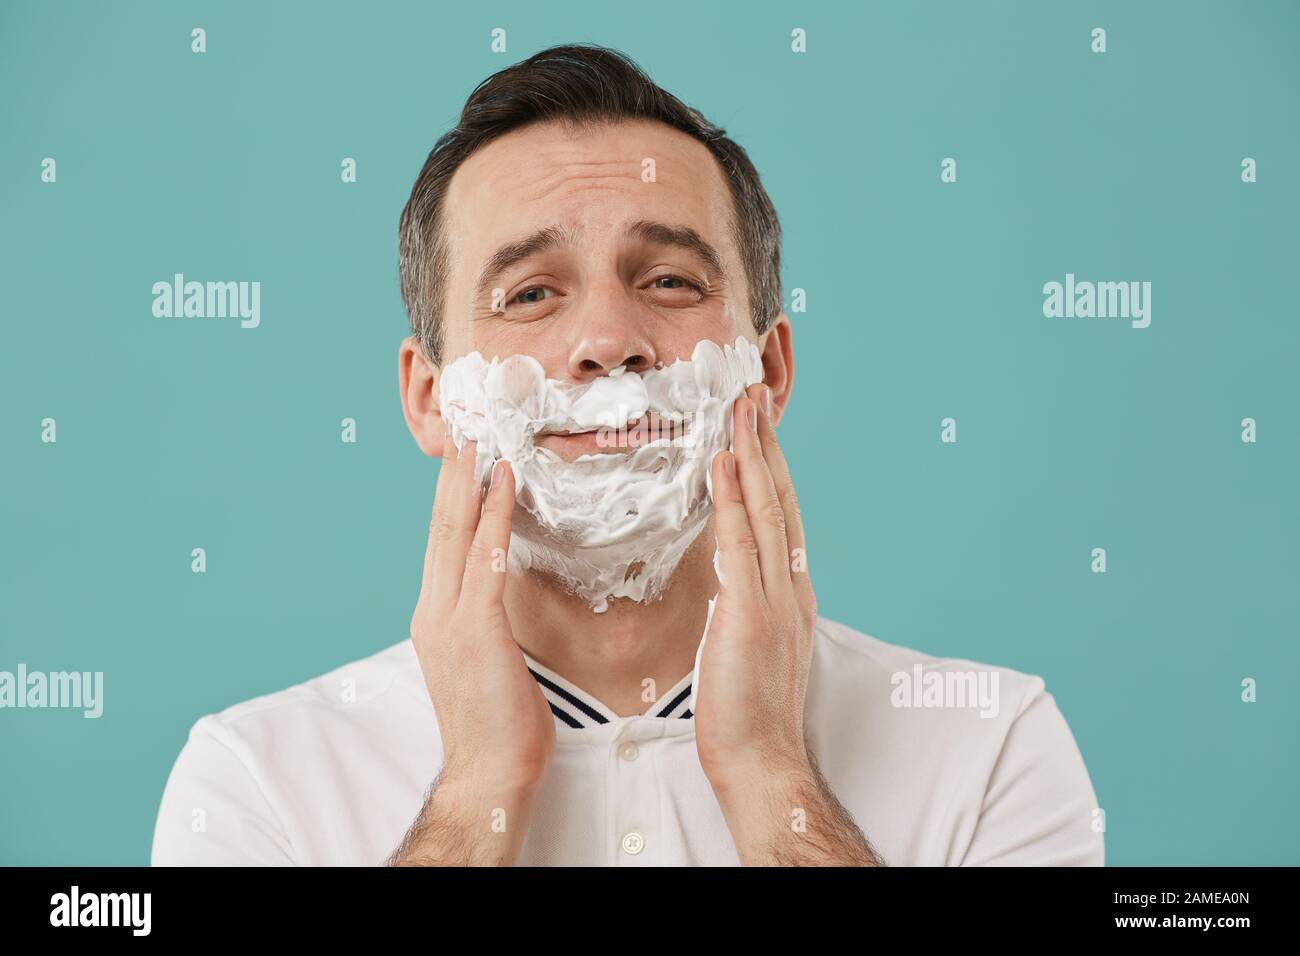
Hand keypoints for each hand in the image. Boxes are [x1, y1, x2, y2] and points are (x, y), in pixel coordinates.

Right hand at [392, 436, 553, 864]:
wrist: (488, 773)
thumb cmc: (498, 723)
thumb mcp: (486, 659)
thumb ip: (486, 620)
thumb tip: (503, 592)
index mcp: (434, 617)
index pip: (441, 544)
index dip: (450, 498)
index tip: (461, 460)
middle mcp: (432, 610)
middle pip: (439, 528)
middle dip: (452, 476)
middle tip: (464, 428)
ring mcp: (447, 618)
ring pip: (455, 533)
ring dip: (468, 481)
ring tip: (480, 439)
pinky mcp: (474, 627)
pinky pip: (485, 558)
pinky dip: (493, 515)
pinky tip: (504, 482)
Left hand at [694, 386, 880, 864]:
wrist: (763, 762)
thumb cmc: (748, 713)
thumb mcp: (749, 645)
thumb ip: (742, 605)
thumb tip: (725, 579)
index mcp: (789, 593)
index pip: (782, 516)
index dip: (770, 468)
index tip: (756, 427)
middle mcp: (790, 586)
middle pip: (781, 499)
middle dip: (767, 443)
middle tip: (753, 393)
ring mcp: (775, 597)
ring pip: (768, 509)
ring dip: (755, 452)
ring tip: (744, 405)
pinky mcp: (752, 613)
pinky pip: (742, 542)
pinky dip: (737, 497)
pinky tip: (726, 461)